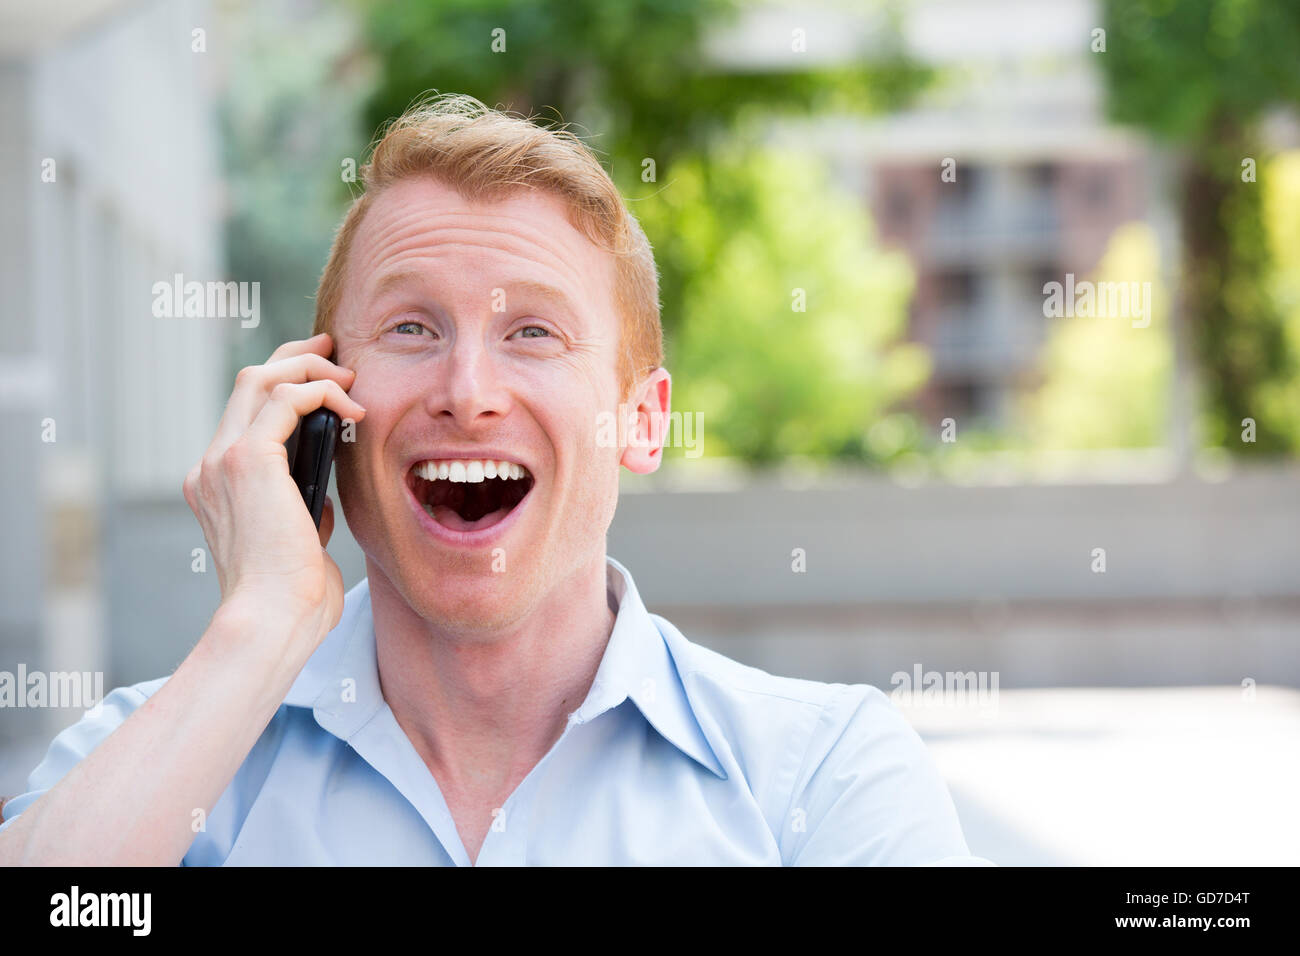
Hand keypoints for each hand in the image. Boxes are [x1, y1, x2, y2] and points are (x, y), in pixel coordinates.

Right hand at [183, 333, 366, 644]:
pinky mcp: (245, 460)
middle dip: (295, 358)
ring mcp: (221, 460)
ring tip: (350, 380)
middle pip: (249, 382)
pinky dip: (320, 392)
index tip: (324, 376)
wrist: (272, 619)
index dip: (284, 384)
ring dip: (311, 370)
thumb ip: (303, 513)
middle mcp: (210, 466)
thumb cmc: (292, 597)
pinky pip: (285, 400)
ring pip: (261, 378)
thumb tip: (320, 498)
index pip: (246, 413)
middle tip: (335, 352)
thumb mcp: (299, 543)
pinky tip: (351, 409)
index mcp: (217, 485)